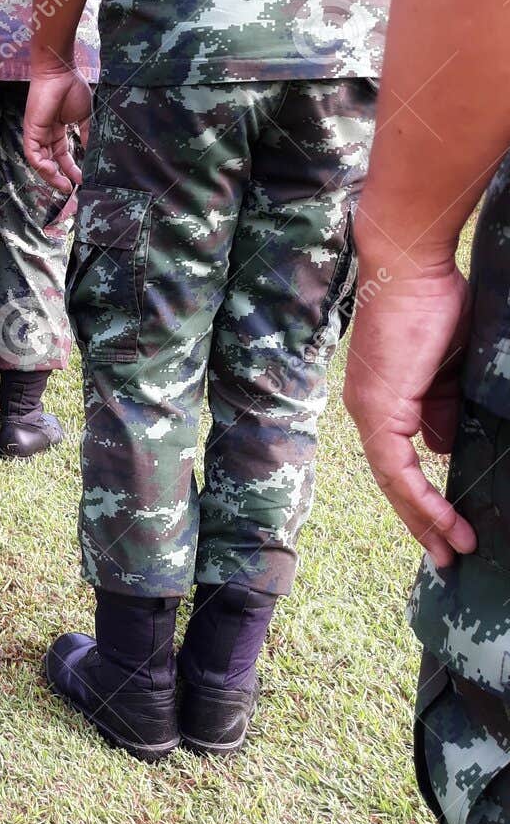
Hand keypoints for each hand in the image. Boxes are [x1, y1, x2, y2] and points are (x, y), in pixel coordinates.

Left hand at [23, 64, 93, 193]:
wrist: (60, 72)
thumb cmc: (72, 87)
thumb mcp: (84, 116)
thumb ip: (87, 135)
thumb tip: (93, 152)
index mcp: (58, 130)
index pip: (63, 156)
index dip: (71, 169)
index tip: (82, 179)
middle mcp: (46, 134)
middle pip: (51, 162)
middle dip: (61, 177)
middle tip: (71, 189)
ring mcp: (37, 133)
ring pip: (41, 162)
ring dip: (51, 176)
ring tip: (64, 185)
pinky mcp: (31, 131)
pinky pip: (33, 155)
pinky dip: (42, 166)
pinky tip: (53, 172)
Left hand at [343, 256, 476, 567]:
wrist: (413, 267)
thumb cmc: (435, 304)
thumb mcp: (448, 370)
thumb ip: (444, 409)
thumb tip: (446, 448)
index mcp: (382, 402)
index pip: (398, 463)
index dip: (422, 498)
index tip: (449, 527)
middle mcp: (368, 412)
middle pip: (393, 482)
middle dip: (422, 522)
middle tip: (449, 556)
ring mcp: (369, 413)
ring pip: (394, 483)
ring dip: (425, 520)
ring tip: (455, 549)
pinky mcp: (379, 410)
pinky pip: (397, 469)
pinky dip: (421, 499)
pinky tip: (444, 522)